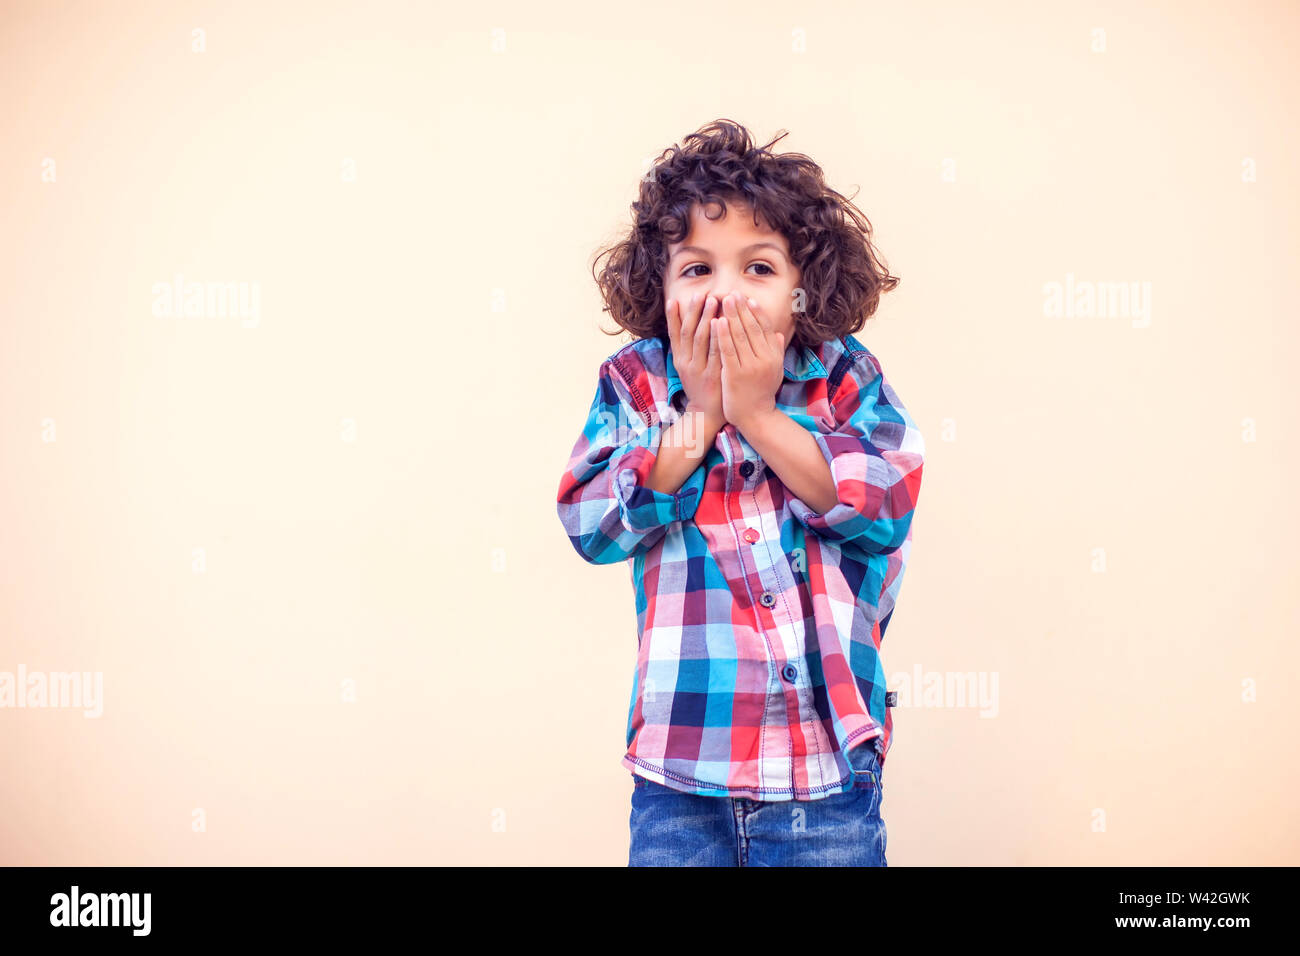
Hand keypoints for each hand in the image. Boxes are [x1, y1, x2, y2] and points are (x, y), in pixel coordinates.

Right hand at [665, 292, 724, 427]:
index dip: (673, 317)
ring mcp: (699, 370)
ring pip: (700, 340)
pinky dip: (718, 337)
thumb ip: (689, 347)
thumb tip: (689, 323)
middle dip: (694, 312)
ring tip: (713, 300)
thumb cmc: (701, 385)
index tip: (675, 299)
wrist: (706, 414)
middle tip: (701, 293)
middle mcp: (686, 363)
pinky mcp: (712, 376)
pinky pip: (715, 353)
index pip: (674, 334)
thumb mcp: (689, 366)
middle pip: (688, 332)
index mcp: (679, 359)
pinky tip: (722, 323)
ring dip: (706, 318)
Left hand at [712, 294, 784, 432]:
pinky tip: (716, 321)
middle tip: (732, 293)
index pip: (764, 328)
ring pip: (739, 336)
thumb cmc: (762, 393)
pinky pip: (727, 350)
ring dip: (730, 315)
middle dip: (741, 308)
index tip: (747, 298)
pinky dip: (722, 334)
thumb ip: (775, 351)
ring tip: (723, 300)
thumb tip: (777, 333)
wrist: (755, 417)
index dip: (756, 312)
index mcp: (773, 356)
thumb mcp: (774, 371)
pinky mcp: (735, 374)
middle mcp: (764, 359)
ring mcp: (750, 367)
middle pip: (751, 328)